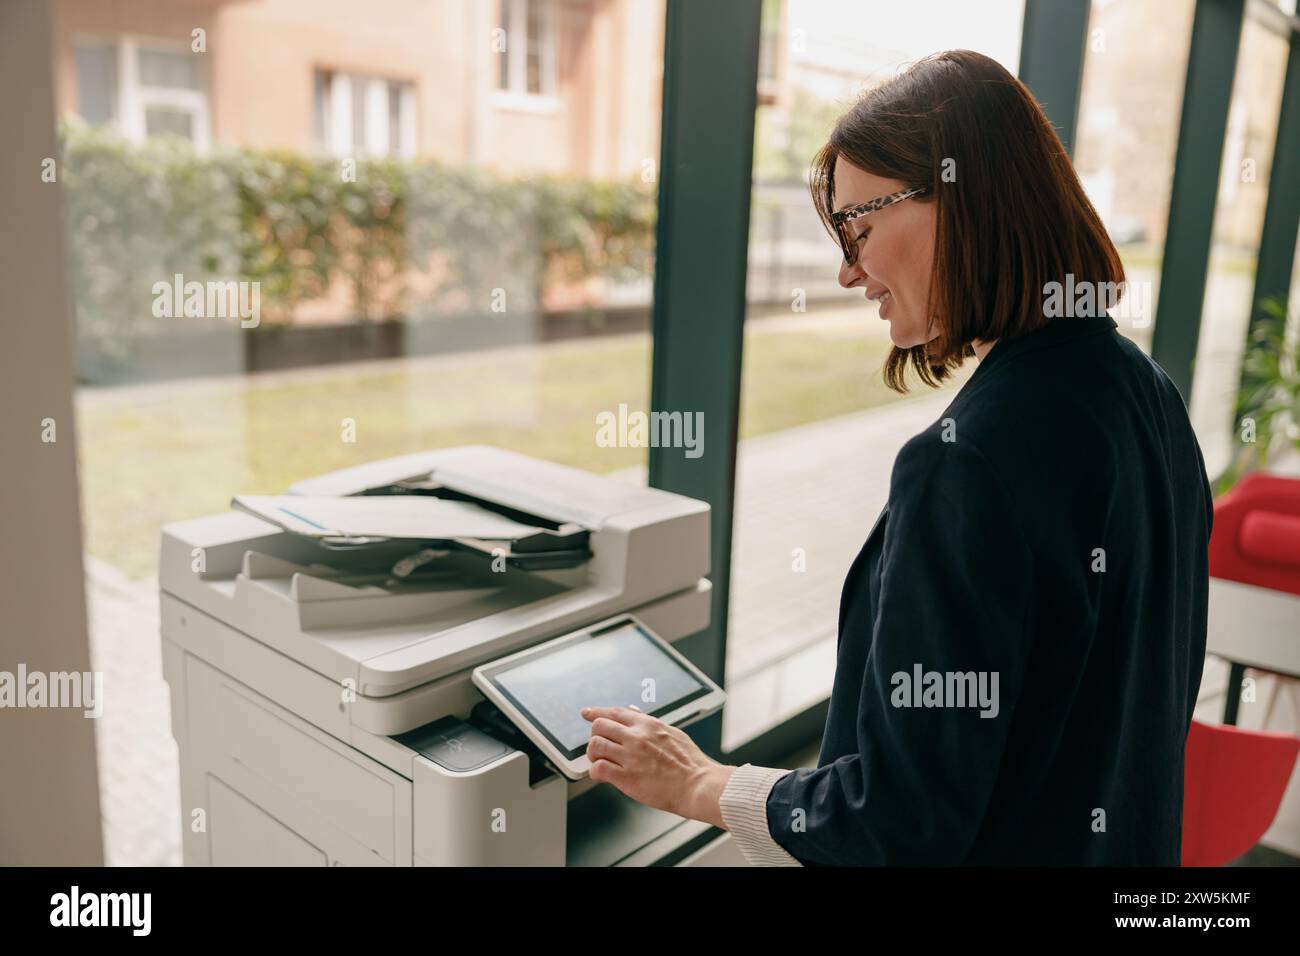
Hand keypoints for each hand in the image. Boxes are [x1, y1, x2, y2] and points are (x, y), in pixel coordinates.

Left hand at [581, 705, 734, 827]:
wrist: (698, 786)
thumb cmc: (690, 763)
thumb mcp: (672, 733)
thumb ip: (649, 722)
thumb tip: (633, 711)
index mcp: (648, 725)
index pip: (614, 712)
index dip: (596, 712)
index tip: (586, 713)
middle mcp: (637, 737)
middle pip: (599, 726)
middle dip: (595, 735)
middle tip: (599, 746)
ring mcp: (631, 757)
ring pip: (595, 745)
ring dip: (593, 754)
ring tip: (600, 761)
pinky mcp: (626, 778)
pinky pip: (598, 769)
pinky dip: (594, 772)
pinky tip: (601, 775)